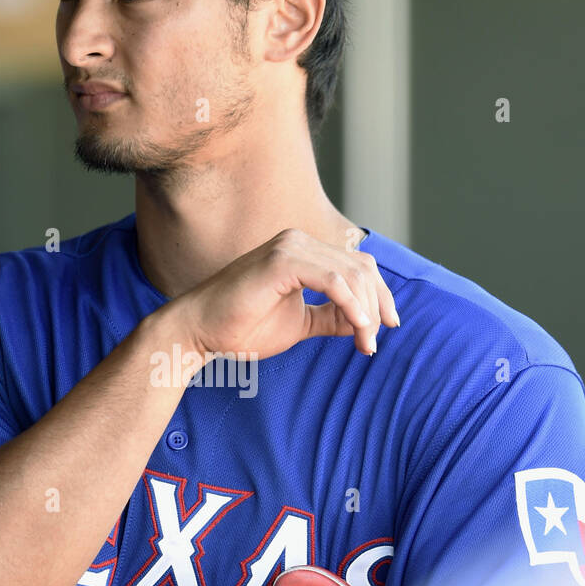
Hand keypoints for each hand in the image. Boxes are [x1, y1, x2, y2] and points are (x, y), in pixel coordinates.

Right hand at [169, 227, 398, 358]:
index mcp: (302, 251)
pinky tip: (357, 329)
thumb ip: (330, 317)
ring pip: (352, 275)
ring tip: (365, 343)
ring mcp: (289, 248)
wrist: (198, 332)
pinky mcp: (281, 262)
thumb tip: (364, 321)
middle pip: (361, 267)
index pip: (357, 266)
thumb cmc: (240, 328)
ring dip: (366, 312)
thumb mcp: (299, 323)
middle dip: (377, 306)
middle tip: (373, 343)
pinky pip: (333, 282)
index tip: (385, 327)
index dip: (379, 296)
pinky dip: (351, 306)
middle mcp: (298, 241)